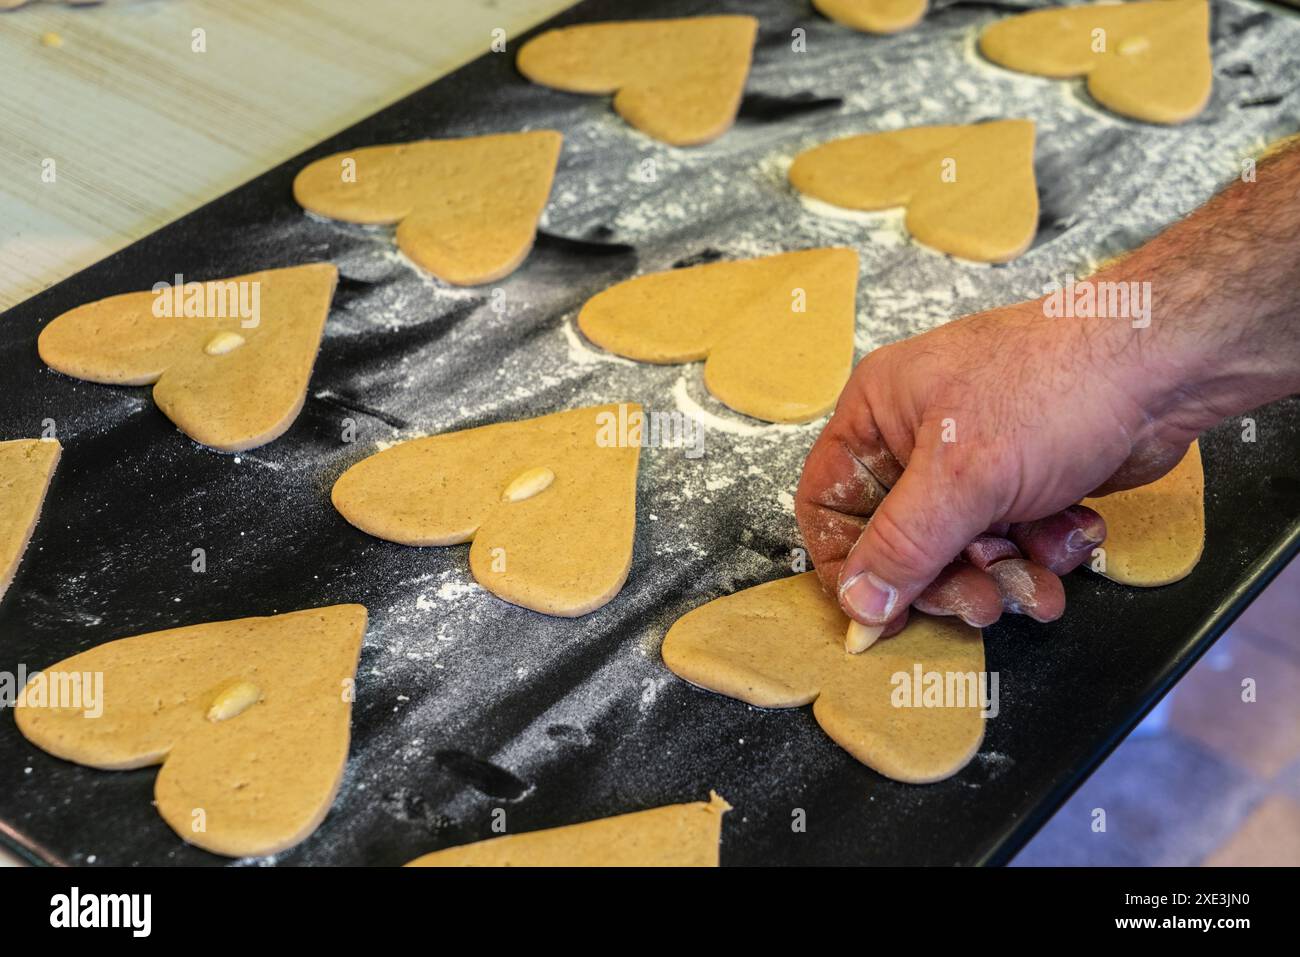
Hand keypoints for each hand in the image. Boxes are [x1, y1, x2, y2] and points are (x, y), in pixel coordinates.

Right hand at [795, 299, 1196, 637]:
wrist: (1167, 363)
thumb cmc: (1051, 392)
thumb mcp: (962, 477)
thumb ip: (903, 549)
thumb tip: (857, 609)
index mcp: (877, 415)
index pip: (830, 505)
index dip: (850, 566)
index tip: (879, 616)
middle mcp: (917, 437)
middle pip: (901, 541)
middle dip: (946, 579)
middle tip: (983, 605)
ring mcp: (975, 459)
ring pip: (962, 550)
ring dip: (1003, 576)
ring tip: (1040, 584)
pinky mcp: (1026, 479)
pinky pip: (1012, 540)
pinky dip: (1042, 552)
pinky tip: (1073, 536)